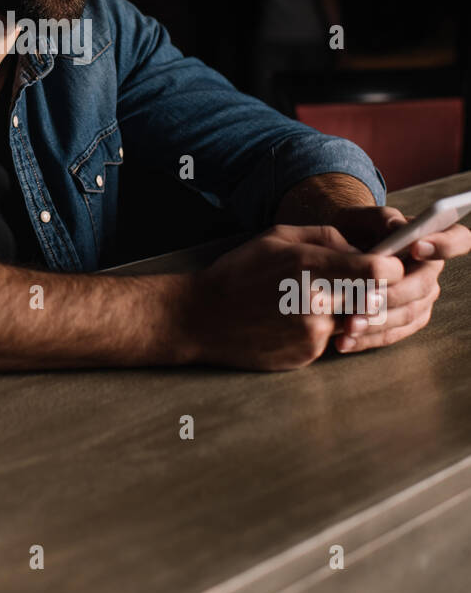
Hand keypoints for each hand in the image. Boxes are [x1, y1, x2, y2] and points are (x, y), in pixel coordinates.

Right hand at [187, 224, 403, 370]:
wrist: (201, 318)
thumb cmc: (238, 272)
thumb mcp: (277, 237)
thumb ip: (325, 237)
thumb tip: (362, 249)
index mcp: (309, 266)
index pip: (377, 270)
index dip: (391, 267)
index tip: (389, 264)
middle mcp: (316, 302)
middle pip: (373, 297)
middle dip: (373, 289)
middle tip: (361, 281)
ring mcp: (313, 333)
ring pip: (354, 319)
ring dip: (348, 310)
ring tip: (314, 298)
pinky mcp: (307, 355)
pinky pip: (332, 338)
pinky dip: (325, 328)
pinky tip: (295, 319)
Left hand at [324, 205, 469, 353]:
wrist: (333, 254)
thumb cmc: (353, 230)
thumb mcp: (360, 217)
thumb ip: (381, 218)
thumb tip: (397, 227)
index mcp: (430, 238)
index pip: (457, 239)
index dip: (445, 245)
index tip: (417, 247)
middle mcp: (430, 271)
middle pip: (423, 287)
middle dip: (393, 295)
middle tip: (364, 300)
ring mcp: (420, 299)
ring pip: (406, 315)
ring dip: (377, 323)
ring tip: (348, 325)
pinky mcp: (404, 321)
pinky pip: (391, 334)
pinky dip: (367, 339)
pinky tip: (344, 342)